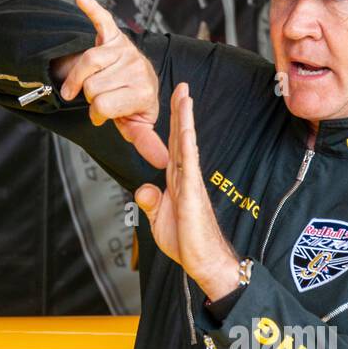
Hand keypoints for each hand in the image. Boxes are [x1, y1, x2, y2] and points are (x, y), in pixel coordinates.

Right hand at [58, 0, 167, 167]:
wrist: (143, 82)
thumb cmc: (135, 105)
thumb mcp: (140, 126)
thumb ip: (147, 142)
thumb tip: (162, 162)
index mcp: (143, 92)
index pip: (101, 105)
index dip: (97, 114)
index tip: (103, 116)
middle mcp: (136, 68)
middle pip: (90, 86)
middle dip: (88, 95)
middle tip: (99, 98)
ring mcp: (125, 51)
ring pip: (86, 62)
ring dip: (77, 75)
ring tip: (79, 86)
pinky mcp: (116, 36)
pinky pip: (102, 20)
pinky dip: (92, 9)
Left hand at [134, 81, 239, 299]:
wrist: (204, 262)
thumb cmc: (187, 245)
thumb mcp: (159, 221)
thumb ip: (151, 203)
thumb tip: (143, 189)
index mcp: (178, 182)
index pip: (173, 147)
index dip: (172, 125)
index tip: (174, 104)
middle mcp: (186, 178)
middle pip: (181, 138)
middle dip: (180, 111)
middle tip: (181, 86)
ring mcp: (191, 183)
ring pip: (186, 144)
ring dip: (184, 119)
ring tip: (184, 95)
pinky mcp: (192, 193)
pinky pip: (188, 163)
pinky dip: (186, 143)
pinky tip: (184, 126)